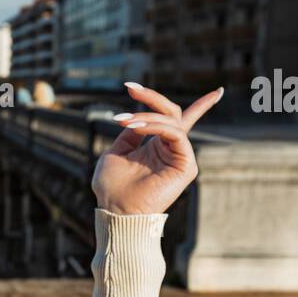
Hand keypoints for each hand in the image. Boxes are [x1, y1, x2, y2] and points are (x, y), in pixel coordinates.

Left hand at [91, 83, 220, 215]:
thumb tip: (138, 116)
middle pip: (172, 112)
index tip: (129, 85)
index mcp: (156, 147)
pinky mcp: (186, 165)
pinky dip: (156, 126)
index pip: (170, 119)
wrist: (115, 211)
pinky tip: (137, 127)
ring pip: (172, 120)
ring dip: (147, 115)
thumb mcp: (116, 152)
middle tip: (129, 87)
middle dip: (151, 97)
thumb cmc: (112, 187)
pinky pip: (176, 134)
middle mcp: (171, 149)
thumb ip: (131, 134)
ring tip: (125, 120)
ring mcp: (180, 156)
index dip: (158, 99)